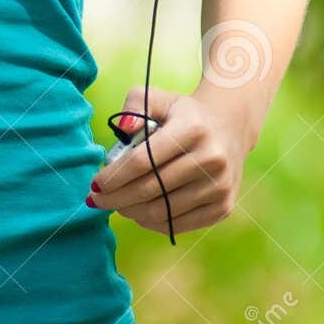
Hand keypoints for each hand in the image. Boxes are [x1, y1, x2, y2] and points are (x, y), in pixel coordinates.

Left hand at [88, 84, 248, 235]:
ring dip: (132, 212)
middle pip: (150, 189)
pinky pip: (178, 224)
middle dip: (116, 198)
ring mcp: (220, 186)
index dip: (114, 176)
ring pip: (162, 210)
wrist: (228, 130)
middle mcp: (211, 159)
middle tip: (98, 200)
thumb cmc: (182, 115)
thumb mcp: (159, 98)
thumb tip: (122, 128)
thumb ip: (134, 104)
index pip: (143, 160)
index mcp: (193, 128)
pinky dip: (152, 223)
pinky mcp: (223, 207)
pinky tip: (139, 213)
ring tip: (118, 205)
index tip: (95, 184)